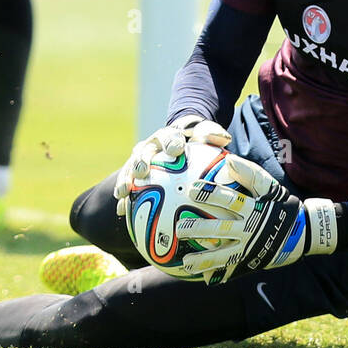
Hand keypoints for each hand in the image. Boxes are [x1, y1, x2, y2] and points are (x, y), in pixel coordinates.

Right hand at [113, 114, 232, 216]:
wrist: (177, 143)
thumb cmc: (194, 142)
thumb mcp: (205, 135)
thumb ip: (212, 135)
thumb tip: (225, 139)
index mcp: (168, 135)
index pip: (170, 136)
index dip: (171, 142)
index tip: (176, 150)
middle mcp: (151, 146)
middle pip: (144, 151)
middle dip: (141, 160)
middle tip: (142, 171)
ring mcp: (140, 159)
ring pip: (130, 168)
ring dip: (125, 179)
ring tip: (123, 193)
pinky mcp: (133, 173)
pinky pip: (127, 185)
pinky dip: (124, 197)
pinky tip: (122, 212)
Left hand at [177, 151, 337, 283]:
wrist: (303, 234)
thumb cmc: (282, 206)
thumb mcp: (271, 188)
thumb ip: (250, 174)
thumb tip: (228, 160)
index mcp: (254, 210)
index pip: (229, 200)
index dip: (210, 194)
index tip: (192, 190)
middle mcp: (250, 230)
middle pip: (220, 230)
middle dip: (199, 229)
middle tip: (179, 227)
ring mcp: (250, 249)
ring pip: (224, 255)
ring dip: (204, 259)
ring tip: (186, 262)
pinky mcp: (252, 262)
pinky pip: (233, 270)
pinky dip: (219, 275)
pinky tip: (204, 279)